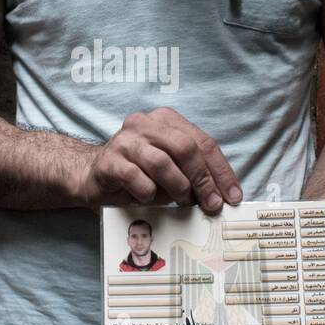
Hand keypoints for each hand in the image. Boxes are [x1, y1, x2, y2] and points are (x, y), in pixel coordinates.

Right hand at [74, 107, 241, 213]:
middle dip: (203, 180)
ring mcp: (125, 141)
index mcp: (165, 120)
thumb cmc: (138, 173)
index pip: (203, 142)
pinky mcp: (109, 161)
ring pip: (162, 163)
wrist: (93, 175)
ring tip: (181, 201)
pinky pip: (137, 179)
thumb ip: (192, 172)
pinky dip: (148, 194)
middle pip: (185, 148)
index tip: (232, 196)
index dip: (221, 171)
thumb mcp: (171, 167)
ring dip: (177, 188)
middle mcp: (145, 124)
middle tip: (211, 204)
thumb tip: (220, 196)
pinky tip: (147, 198)